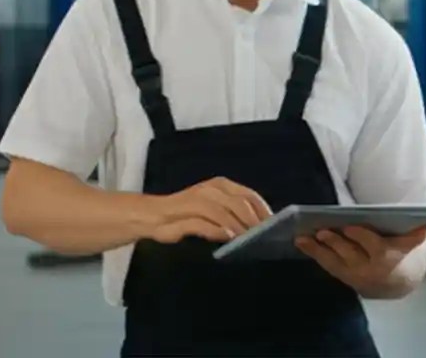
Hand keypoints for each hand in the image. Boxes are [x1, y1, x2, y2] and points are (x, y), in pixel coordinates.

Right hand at [142, 177, 271, 243]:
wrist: (152, 215)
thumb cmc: (188, 214)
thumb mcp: (214, 209)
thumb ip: (233, 214)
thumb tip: (259, 227)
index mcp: (221, 185)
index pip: (249, 196)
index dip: (263, 211)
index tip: (273, 227)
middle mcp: (210, 189)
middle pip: (239, 204)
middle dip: (253, 221)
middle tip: (263, 237)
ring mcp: (195, 200)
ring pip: (223, 212)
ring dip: (238, 227)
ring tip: (248, 241)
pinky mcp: (182, 214)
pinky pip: (202, 223)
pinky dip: (217, 230)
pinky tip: (227, 237)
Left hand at [296, 225, 425, 295]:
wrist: (401, 283)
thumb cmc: (405, 252)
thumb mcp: (414, 242)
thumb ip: (415, 231)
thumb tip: (425, 217)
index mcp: (388, 257)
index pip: (374, 247)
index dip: (361, 237)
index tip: (350, 226)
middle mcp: (370, 270)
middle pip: (351, 255)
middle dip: (336, 244)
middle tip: (322, 231)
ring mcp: (355, 276)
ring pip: (334, 263)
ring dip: (317, 250)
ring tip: (302, 238)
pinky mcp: (344, 278)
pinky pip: (328, 267)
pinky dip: (314, 255)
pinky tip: (302, 243)